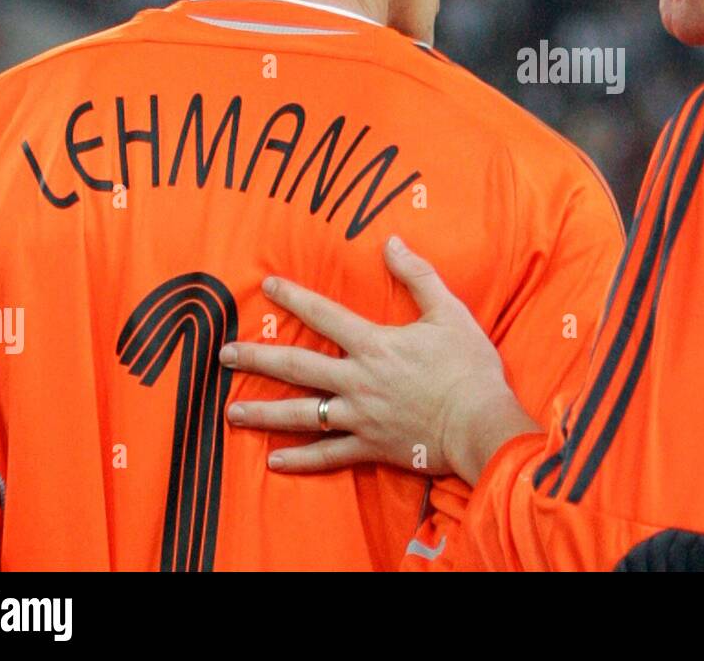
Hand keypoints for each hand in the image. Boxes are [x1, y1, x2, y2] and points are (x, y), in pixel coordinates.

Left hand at [219, 236, 538, 483]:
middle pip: (297, 367)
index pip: (324, 315)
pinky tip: (273, 461)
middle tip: (224, 355)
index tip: (266, 286)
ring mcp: (359, 417)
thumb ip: (418, 275)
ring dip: (262, 413)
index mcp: (375, 345)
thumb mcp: (449, 312)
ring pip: (300, 415)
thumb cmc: (469, 367)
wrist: (480, 423)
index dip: (294, 297)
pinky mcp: (370, 447)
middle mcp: (357, 381)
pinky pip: (327, 455)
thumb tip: (392, 243)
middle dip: (257, 359)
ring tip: (230, 412)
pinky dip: (299, 459)